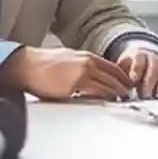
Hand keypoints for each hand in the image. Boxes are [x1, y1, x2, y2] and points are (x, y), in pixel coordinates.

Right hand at [0, 47, 132, 100]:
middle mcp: (88, 62)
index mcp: (86, 56)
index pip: (111, 67)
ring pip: (109, 84)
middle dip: (124, 86)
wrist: (27, 65)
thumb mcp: (67, 60)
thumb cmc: (42, 65)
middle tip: (130, 95)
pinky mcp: (76, 83)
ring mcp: (83, 71)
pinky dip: (106, 97)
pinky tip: (109, 102)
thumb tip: (88, 79)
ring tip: (123, 101)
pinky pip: (97, 92)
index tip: (127, 85)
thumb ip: (80, 68)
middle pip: (114, 75)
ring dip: (118, 93)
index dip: (122, 77)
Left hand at [116, 45, 157, 98]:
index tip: (133, 79)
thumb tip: (114, 90)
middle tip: (146, 94)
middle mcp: (154, 59)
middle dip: (151, 81)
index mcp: (140, 55)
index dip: (137, 68)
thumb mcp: (121, 69)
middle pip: (155, 67)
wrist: (142, 59)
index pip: (139, 59)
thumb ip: (119, 77)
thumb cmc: (129, 68)